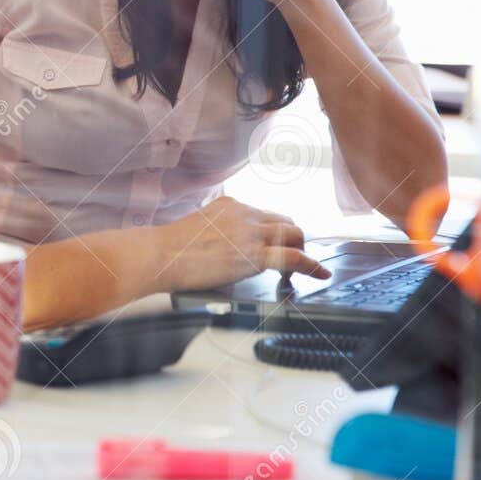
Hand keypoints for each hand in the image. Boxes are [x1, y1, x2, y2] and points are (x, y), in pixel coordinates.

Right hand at [152, 196, 329, 291]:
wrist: (160, 255)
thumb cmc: (170, 248)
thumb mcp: (198, 226)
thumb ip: (218, 229)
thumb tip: (225, 245)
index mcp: (230, 205)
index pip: (265, 215)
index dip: (276, 232)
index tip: (279, 242)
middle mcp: (244, 214)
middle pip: (286, 222)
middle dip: (294, 239)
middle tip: (293, 256)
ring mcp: (251, 233)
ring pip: (295, 236)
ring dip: (302, 251)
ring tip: (301, 268)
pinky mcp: (254, 255)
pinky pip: (294, 258)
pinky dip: (312, 265)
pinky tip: (320, 273)